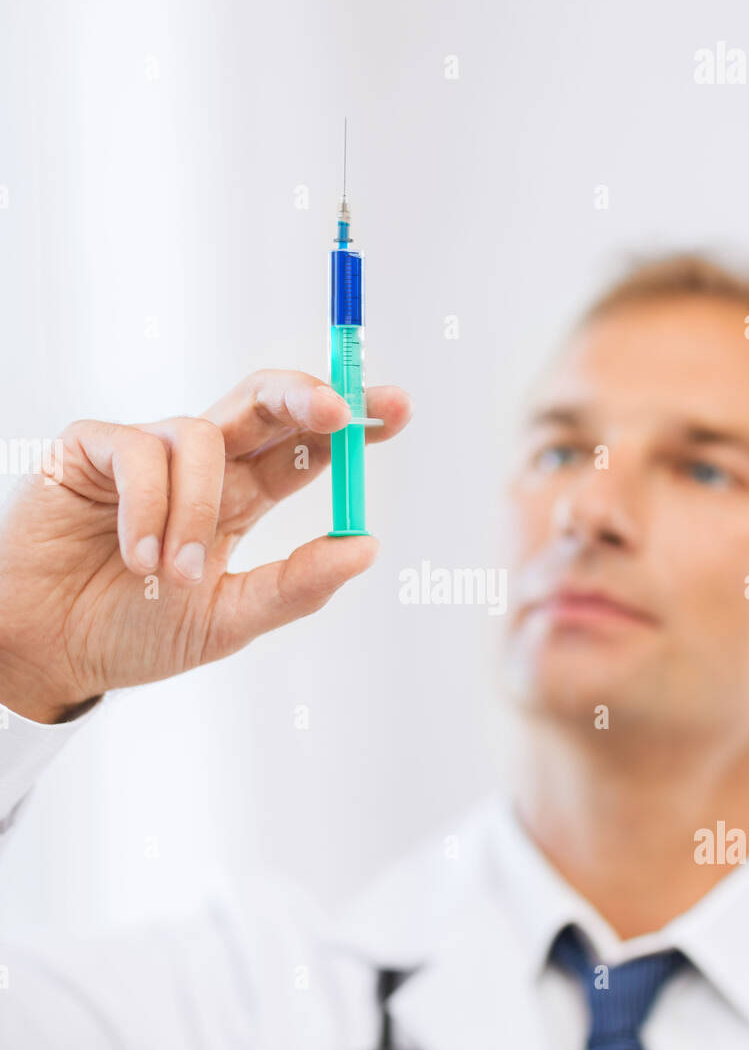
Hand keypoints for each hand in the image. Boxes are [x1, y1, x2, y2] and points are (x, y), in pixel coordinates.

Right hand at [0, 369, 410, 722]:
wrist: (48, 653)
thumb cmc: (133, 633)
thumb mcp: (228, 620)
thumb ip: (295, 586)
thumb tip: (366, 545)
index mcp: (240, 499)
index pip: (305, 448)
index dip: (352, 424)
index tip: (399, 411)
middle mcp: (202, 466)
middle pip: (266, 402)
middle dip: (308, 395)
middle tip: (339, 414)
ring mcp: (148, 451)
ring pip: (203, 436)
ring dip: (197, 513)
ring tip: (172, 575)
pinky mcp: (92, 448)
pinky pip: (140, 452)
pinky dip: (148, 509)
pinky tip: (135, 558)